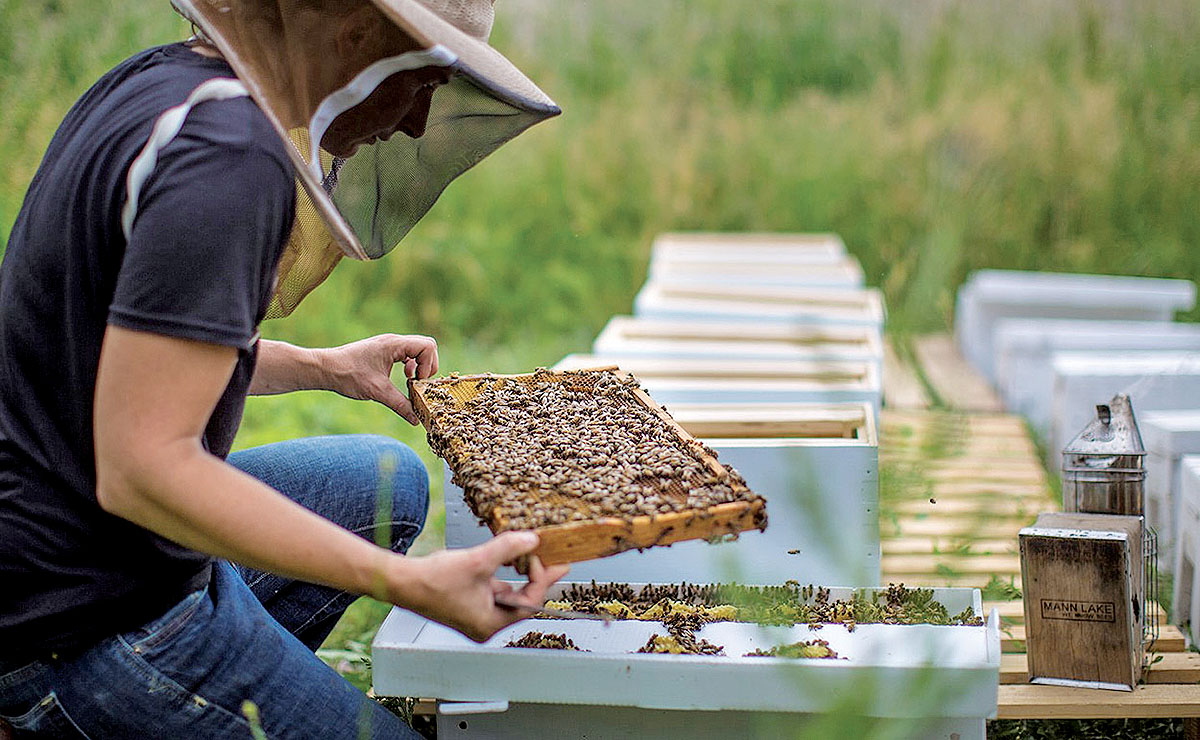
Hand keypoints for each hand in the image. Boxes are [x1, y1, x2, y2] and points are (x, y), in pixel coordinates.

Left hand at [319, 334, 437, 423]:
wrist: (325, 369)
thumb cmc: (348, 375)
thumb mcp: (377, 392)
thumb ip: (400, 405)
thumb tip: (416, 419)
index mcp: (394, 345)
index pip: (428, 346)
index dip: (428, 365)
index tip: (416, 381)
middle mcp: (394, 341)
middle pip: (427, 347)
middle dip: (427, 366)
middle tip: (416, 382)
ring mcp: (389, 345)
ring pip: (418, 351)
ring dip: (419, 366)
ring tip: (409, 381)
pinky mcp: (384, 351)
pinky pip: (407, 354)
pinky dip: (410, 366)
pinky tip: (401, 378)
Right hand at [390, 531, 569, 641]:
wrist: (402, 582)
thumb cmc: (433, 581)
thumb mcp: (478, 561)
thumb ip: (507, 548)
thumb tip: (532, 540)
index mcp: (490, 624)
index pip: (529, 602)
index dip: (539, 577)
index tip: (543, 557)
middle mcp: (485, 624)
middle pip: (522, 600)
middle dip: (535, 576)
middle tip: (555, 560)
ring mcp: (477, 614)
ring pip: (509, 593)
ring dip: (518, 573)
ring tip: (532, 554)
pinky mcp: (469, 603)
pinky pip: (494, 589)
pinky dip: (502, 573)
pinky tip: (508, 557)